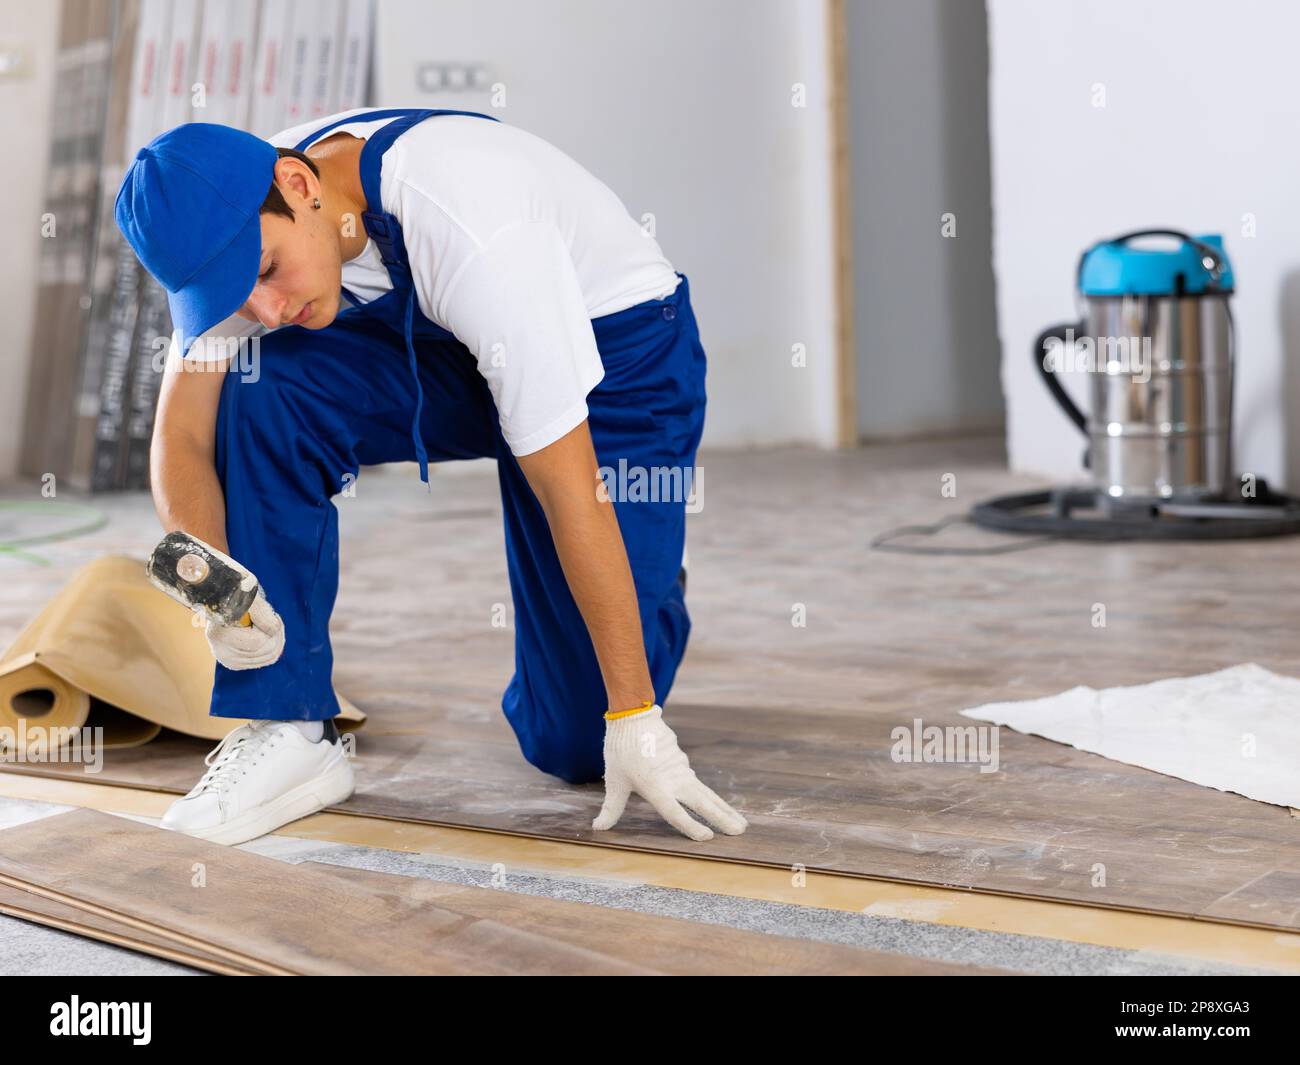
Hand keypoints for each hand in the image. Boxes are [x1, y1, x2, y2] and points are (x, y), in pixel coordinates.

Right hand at [205, 588, 284, 670]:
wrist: (226, 600)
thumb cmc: (238, 594)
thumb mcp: (249, 597)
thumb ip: (261, 613)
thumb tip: (272, 631)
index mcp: (219, 634)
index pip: (256, 641)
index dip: (271, 627)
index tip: (273, 613)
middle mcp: (221, 652)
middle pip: (264, 651)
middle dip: (277, 634)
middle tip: (276, 618)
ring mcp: (228, 660)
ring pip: (268, 657)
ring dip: (277, 639)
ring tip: (271, 624)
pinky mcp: (236, 663)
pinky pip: (264, 661)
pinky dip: (273, 648)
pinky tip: (269, 635)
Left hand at [593, 704, 747, 840]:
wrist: (633, 716)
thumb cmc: (621, 750)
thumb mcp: (614, 781)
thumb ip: (611, 808)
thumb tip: (598, 829)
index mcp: (655, 787)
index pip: (675, 812)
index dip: (690, 826)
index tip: (707, 837)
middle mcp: (673, 780)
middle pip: (702, 803)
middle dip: (722, 818)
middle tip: (740, 832)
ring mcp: (681, 769)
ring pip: (706, 793)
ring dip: (723, 808)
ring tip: (739, 822)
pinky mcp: (682, 761)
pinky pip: (697, 782)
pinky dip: (710, 795)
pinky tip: (717, 805)